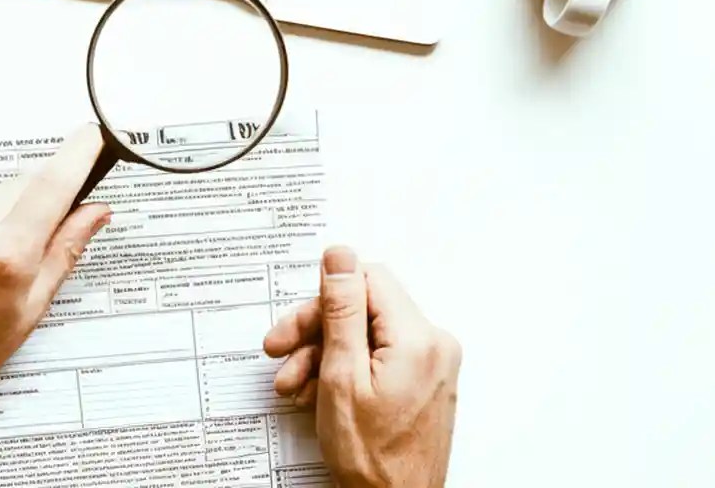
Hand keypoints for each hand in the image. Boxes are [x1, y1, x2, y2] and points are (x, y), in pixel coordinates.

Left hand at [0, 126, 111, 396]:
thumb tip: (95, 211)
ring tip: (1, 256)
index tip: (93, 137)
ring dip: (12, 207)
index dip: (79, 153)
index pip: (52, 185)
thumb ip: (65, 251)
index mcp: (6, 255)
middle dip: (46, 195)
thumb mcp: (31, 309)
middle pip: (26, 182)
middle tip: (50, 229)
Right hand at [264, 247, 460, 487]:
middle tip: (281, 350)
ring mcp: (431, 365)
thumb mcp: (341, 377)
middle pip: (364, 309)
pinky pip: (378, 358)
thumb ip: (341, 311)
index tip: (297, 321)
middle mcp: (433, 345)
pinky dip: (344, 370)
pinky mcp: (423, 381)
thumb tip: (339, 257)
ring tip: (293, 384)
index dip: (325, 297)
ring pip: (365, 336)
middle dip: (316, 330)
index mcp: (418, 339)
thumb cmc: (371, 458)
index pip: (368, 280)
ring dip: (323, 354)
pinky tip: (316, 392)